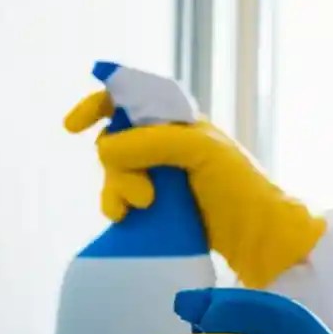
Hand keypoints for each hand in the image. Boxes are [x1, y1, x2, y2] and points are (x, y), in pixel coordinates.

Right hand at [65, 90, 324, 287]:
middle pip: (114, 141)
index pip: (129, 97)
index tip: (72, 126)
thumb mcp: (199, 150)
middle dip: (116, 166)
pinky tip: (126, 219)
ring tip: (138, 210)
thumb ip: (150, 142)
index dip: (98, 104)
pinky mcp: (159, 205)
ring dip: (116, 189)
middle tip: (143, 194)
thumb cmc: (238, 186)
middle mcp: (165, 143)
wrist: (260, 236)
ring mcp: (161, 174)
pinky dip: (117, 205)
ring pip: (115, 172)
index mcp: (178, 120)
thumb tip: (104, 150)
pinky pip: (122, 198)